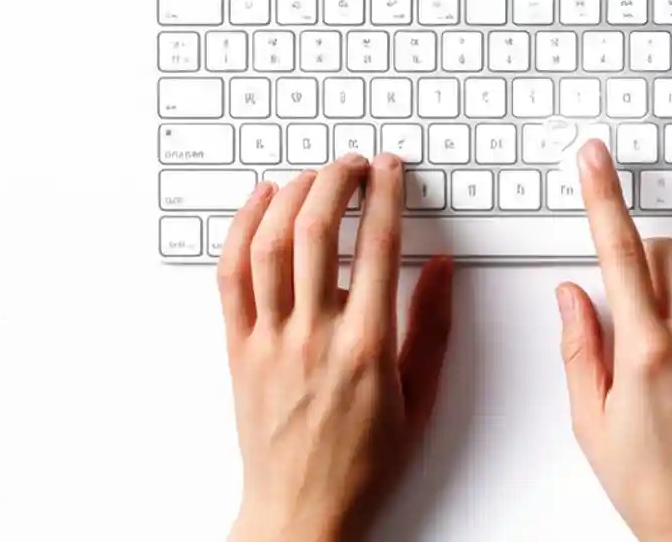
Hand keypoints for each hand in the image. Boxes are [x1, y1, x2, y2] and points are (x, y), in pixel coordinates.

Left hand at [217, 154, 453, 541]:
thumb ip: (433, 328)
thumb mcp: (419, 399)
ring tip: (313, 175)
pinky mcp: (237, 348)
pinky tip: (259, 203)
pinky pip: (230, 275)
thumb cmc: (362, 464)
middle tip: (354, 163)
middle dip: (338, 180)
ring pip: (272, 243)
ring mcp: (269, 340)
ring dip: (292, 195)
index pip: (378, 246)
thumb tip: (441, 268)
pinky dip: (241, 229)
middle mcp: (314, 336)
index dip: (385, 194)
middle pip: (319, 230)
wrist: (301, 512)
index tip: (391, 169)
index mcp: (366, 348)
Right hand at [557, 140, 671, 541]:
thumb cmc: (648, 481)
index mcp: (646, 354)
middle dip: (645, 265)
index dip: (602, 195)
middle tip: (639, 311)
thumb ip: (579, 346)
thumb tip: (572, 291)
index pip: (618, 252)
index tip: (596, 159)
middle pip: (669, 252)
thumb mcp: (590, 420)